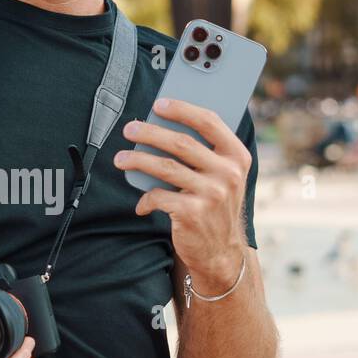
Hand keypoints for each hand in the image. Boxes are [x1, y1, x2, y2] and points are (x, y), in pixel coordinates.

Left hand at [113, 96, 250, 290]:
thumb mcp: (223, 178)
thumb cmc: (215, 207)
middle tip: (130, 129)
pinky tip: (141, 204)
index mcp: (237, 157)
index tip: (159, 104)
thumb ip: (206, 154)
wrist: (221, 253)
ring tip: (121, 159)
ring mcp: (211, 194)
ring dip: (137, 160)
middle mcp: (227, 174)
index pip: (209, 122)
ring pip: (165, 167)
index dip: (182, 109)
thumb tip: (164, 126)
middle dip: (150, 133)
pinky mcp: (192, 213)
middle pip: (181, 143)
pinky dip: (145, 199)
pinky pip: (158, 196)